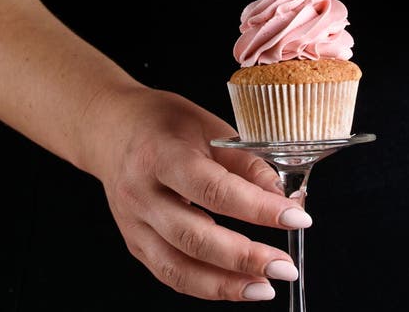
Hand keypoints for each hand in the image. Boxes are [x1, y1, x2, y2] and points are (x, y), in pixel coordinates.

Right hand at [86, 86, 304, 300]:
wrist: (112, 127)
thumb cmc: (163, 121)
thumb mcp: (208, 126)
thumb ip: (245, 161)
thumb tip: (284, 196)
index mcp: (161, 154)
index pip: (214, 189)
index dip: (258, 208)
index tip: (296, 218)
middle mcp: (142, 193)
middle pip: (194, 237)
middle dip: (245, 257)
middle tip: (285, 266)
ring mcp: (134, 223)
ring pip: (178, 267)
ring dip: (226, 284)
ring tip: (265, 287)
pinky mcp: (134, 243)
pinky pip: (170, 273)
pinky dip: (205, 285)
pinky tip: (236, 285)